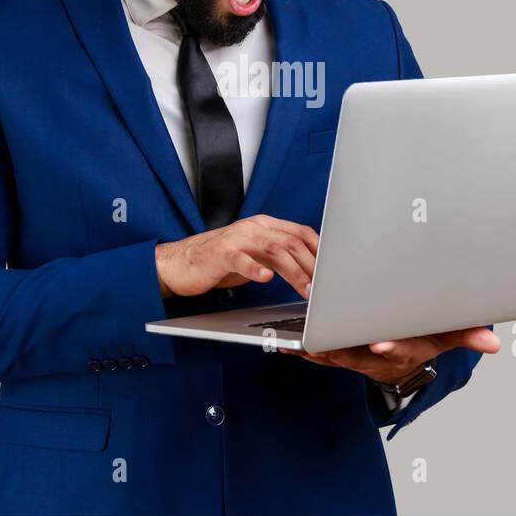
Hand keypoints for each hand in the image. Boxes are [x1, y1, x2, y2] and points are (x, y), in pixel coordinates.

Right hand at [156, 214, 318, 298]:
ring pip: (274, 250)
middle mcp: (253, 228)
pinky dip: (255, 269)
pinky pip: (240, 259)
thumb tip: (310, 269)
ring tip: (306, 290)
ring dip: (294, 272)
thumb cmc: (220, 261)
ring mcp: (236, 239)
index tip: (334, 270)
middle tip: (324, 288)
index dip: (320, 251)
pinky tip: (266, 279)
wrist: (180, 262)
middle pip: (292, 242)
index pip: (301, 232)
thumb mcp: (254, 254)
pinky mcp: (219, 254)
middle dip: (312, 266)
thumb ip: (278, 256)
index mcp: (264, 225)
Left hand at [279, 326, 500, 385]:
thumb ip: (467, 334)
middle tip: (323, 339)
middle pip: (360, 352)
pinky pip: (321, 353)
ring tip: (299, 339)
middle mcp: (379, 357)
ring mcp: (358, 357)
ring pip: (335, 354)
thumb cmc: (424, 334)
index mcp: (405, 349)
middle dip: (341, 345)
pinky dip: (306, 349)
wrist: (406, 352)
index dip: (391, 346)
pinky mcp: (341, 354)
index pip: (399, 348)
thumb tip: (493, 342)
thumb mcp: (448, 332)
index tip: (381, 342)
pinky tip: (288, 341)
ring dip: (317, 348)